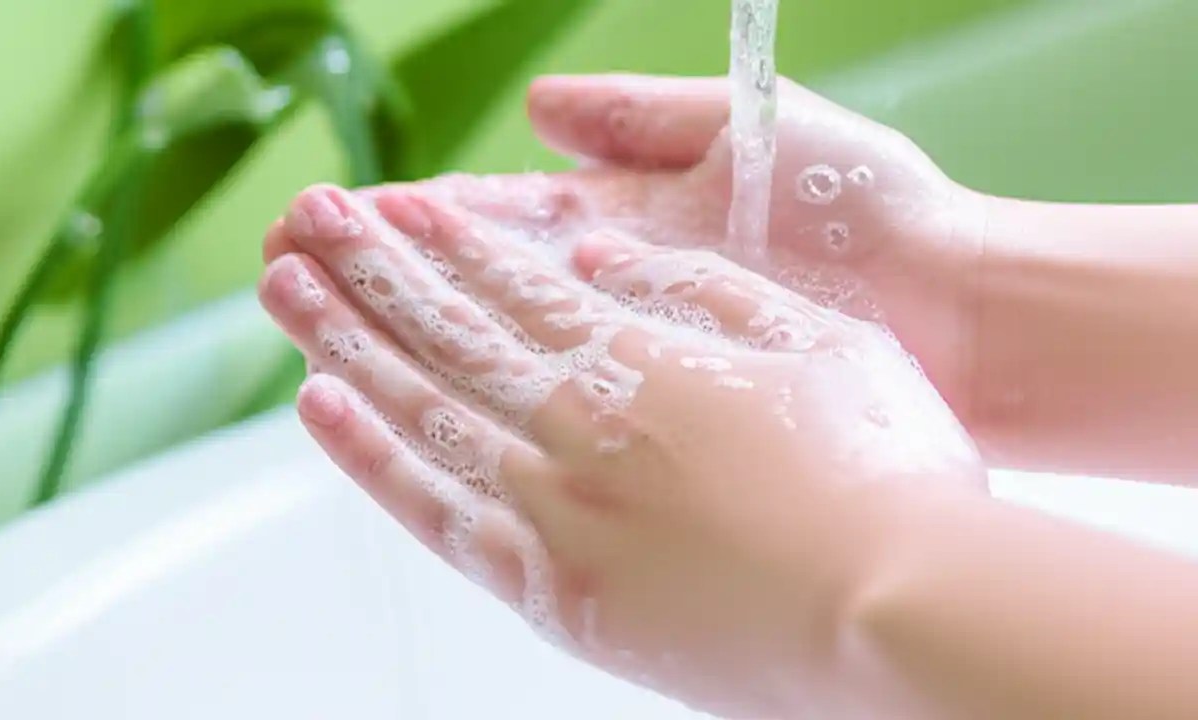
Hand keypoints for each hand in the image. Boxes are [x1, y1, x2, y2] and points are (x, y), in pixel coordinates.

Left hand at [259, 184, 986, 716]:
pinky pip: (436, 514)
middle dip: (371, 271)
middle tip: (307, 223)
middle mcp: (578, 430)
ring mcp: (554, 513)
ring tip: (286, 292)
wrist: (904, 619)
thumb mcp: (820, 342)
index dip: (447, 241)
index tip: (391, 208)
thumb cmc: (888, 477)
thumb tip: (604, 260)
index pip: (516, 285)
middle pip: (447, 334)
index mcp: (644, 363)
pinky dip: (370, 457)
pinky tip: (320, 407)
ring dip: (345, 343)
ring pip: (420, 410)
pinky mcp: (553, 595)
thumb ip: (704, 293)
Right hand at [355, 74, 985, 419]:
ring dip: (400, 329)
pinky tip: (397, 395)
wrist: (958, 310)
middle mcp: (612, 300)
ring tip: (311, 306)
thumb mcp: (750, 133)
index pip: (494, 223)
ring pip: (490, 348)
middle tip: (291, 252)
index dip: (415, 219)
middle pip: (471, 287)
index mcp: (626, 225)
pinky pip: (551, 412)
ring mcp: (630, 364)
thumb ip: (644, 120)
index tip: (343, 211)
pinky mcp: (659, 421)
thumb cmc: (869, 213)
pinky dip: (476, 403)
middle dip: (379, 268)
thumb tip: (539, 107)